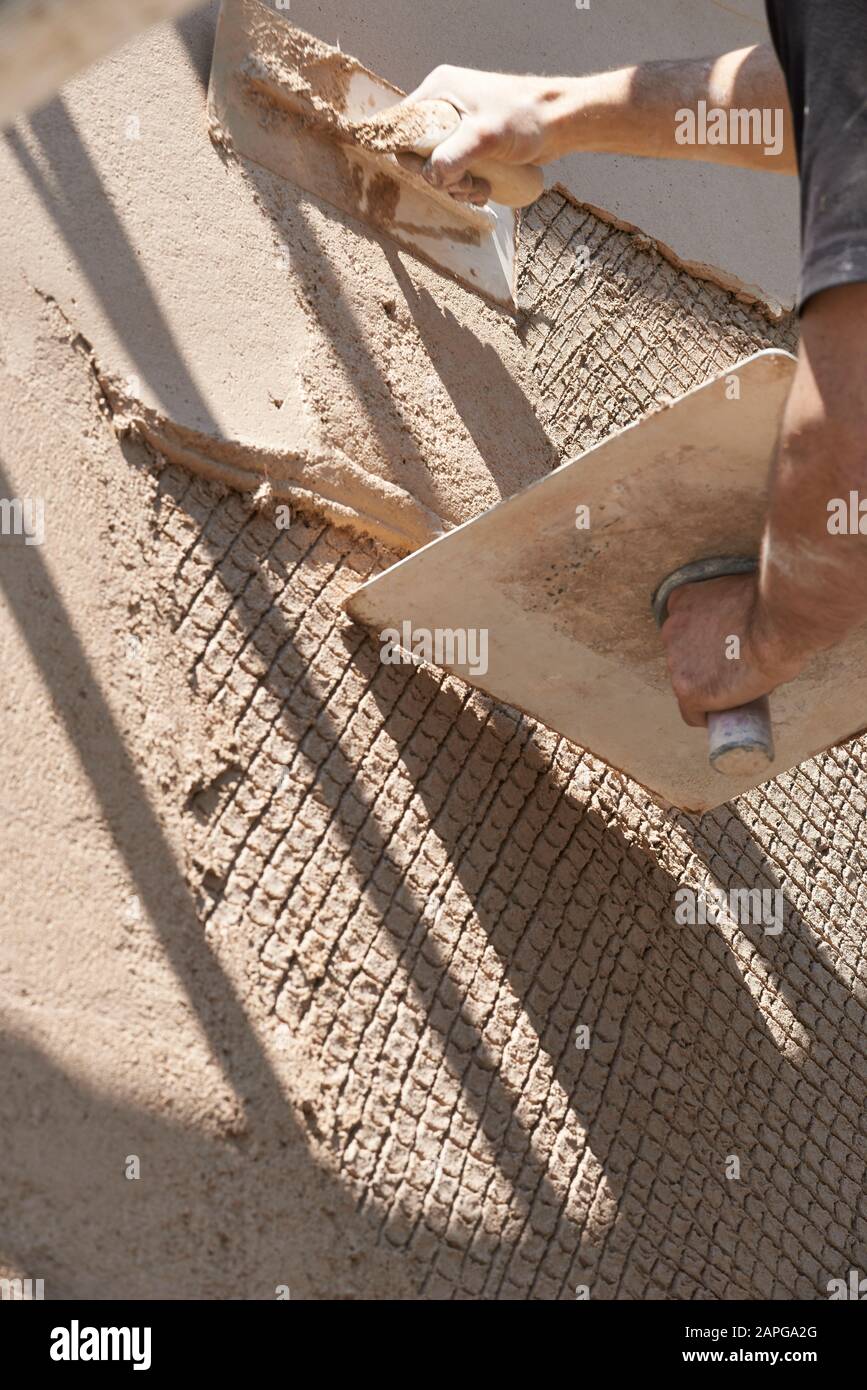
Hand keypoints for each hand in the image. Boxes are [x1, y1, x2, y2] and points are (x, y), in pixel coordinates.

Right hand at [402, 66, 564, 201]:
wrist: (561, 121)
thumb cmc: (525, 117)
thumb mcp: (484, 136)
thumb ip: (452, 156)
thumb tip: (430, 177)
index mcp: (439, 90)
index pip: (403, 125)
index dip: (410, 154)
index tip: (431, 171)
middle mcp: (444, 105)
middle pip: (419, 152)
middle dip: (438, 176)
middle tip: (461, 185)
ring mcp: (458, 126)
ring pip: (439, 166)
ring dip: (455, 186)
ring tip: (478, 188)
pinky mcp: (472, 143)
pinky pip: (456, 170)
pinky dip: (466, 185)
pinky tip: (484, 190)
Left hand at [660, 573, 804, 726]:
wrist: (778, 624)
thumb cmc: (773, 607)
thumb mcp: (740, 596)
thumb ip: (730, 610)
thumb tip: (741, 632)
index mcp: (683, 601)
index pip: (686, 630)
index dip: (708, 644)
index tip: (727, 652)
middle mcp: (671, 630)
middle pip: (684, 658)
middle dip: (706, 665)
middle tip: (737, 670)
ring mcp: (676, 662)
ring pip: (687, 685)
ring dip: (708, 688)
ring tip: (739, 690)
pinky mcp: (687, 690)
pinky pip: (692, 713)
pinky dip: (708, 716)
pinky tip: (727, 715)